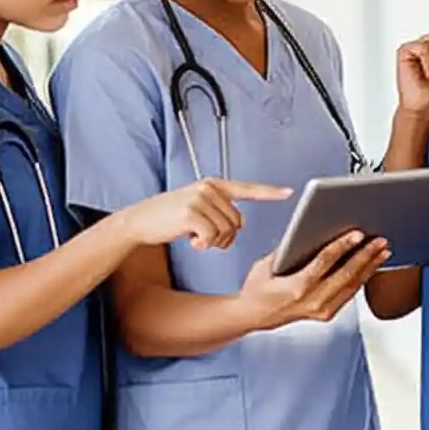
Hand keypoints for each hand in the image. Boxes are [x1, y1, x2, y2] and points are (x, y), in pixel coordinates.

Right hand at [120, 178, 292, 248]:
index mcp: (213, 184)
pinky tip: (191, 242)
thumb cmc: (168, 217)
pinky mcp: (191, 213)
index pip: (247, 188)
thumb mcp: (196, 207)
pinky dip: (203, 245)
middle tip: (204, 238)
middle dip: (225, 237)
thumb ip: (218, 211)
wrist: (139, 221)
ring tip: (195, 238)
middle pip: (237, 222)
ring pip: (226, 232)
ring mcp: (200, 199)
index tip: (288, 192)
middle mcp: (209, 188)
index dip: (269, 192)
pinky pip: (212, 238)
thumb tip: (238, 224)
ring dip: (213, 242)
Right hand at [237, 231, 390, 329]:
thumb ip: (287, 249)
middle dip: (366, 256)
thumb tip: (310, 231)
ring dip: (370, 267)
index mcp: (296, 287)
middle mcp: (312, 301)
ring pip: (352, 286)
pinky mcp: (326, 314)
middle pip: (346, 275)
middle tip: (380, 240)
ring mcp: (321, 310)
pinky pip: (349, 295)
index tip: (358, 234)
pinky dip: (362, 279)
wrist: (252, 317)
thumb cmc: (256, 290)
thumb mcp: (264, 265)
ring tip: (383, 251)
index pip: (325, 262)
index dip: (343, 246)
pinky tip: (371, 267)